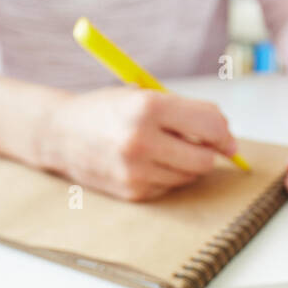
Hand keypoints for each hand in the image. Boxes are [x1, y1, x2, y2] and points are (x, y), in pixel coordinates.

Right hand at [39, 87, 236, 200]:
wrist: (61, 134)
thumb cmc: (109, 110)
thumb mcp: (144, 95)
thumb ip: (186, 112)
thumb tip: (226, 137)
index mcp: (147, 107)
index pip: (209, 126)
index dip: (224, 132)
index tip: (226, 137)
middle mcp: (141, 141)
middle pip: (204, 159)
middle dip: (209, 152)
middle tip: (202, 144)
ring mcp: (135, 171)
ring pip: (189, 175)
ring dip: (187, 163)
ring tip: (165, 147)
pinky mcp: (132, 192)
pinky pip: (170, 187)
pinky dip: (167, 175)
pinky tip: (147, 162)